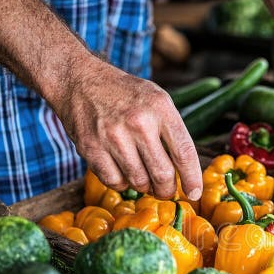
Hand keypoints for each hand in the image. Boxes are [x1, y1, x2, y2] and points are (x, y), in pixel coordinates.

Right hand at [49, 56, 201, 199]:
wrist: (79, 80)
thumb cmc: (126, 95)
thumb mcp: (157, 100)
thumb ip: (172, 132)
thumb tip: (186, 174)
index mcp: (160, 108)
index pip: (184, 153)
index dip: (192, 179)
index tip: (194, 193)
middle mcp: (138, 121)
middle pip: (162, 174)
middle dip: (166, 190)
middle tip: (166, 191)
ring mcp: (112, 135)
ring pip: (139, 182)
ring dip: (144, 187)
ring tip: (143, 177)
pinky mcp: (91, 148)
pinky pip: (114, 181)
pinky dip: (121, 183)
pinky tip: (122, 172)